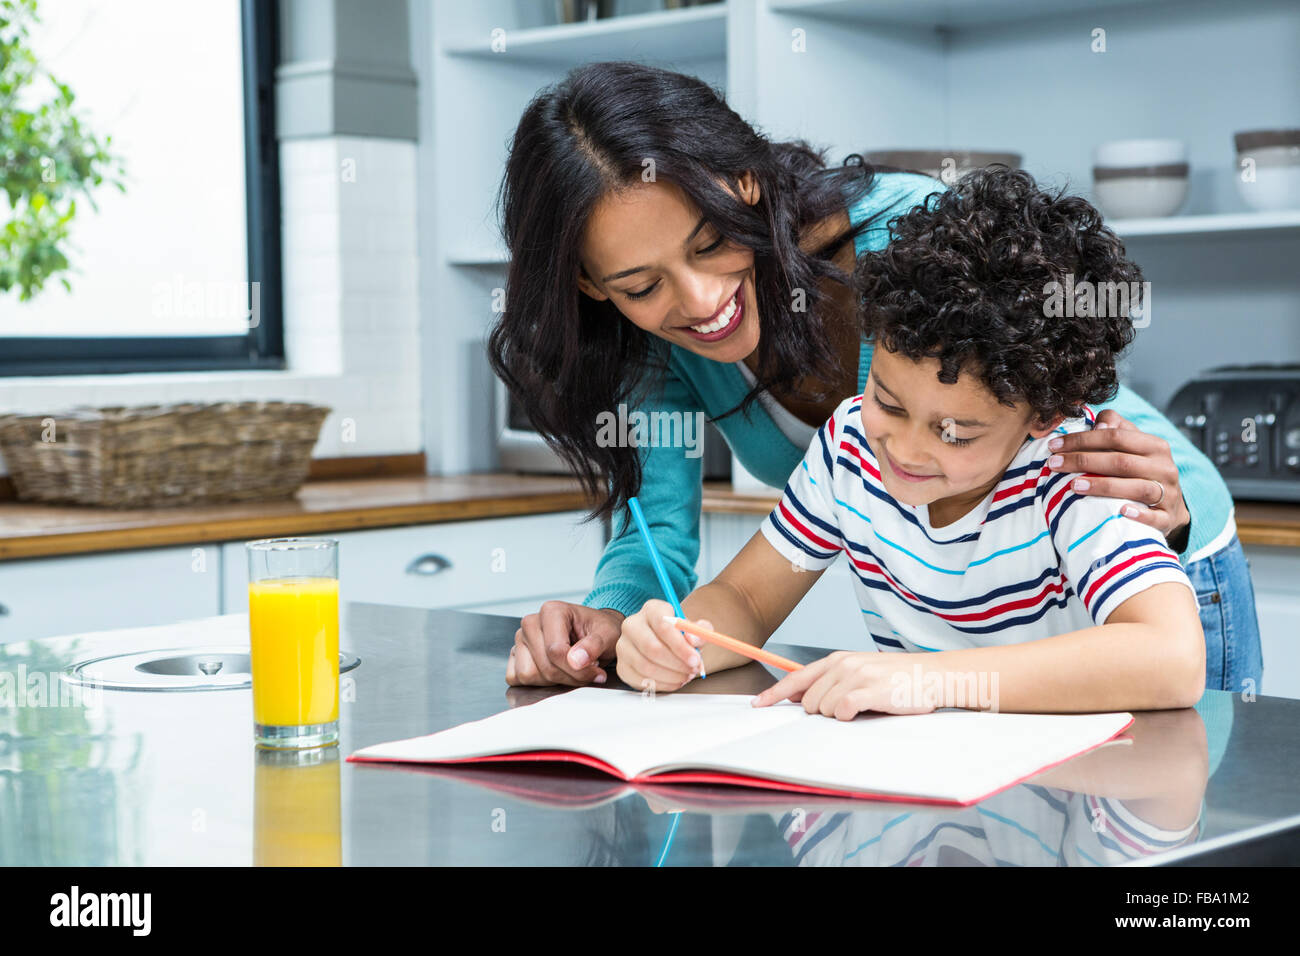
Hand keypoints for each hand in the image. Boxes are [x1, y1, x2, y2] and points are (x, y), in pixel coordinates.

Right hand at [505, 601, 621, 686]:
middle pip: (544, 666)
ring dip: (554, 680)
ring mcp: (520, 639)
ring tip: (571, 669)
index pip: (555, 650)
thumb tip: (576, 660)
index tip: (596, 672)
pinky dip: (537, 682)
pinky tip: (556, 671)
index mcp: (551, 611)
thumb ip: (594, 646)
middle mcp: (531, 623)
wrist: (595, 632)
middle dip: (569, 676)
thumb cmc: (599, 631)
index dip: (577, 669)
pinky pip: (517, 678)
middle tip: (587, 670)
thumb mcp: (608, 635)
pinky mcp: (515, 655)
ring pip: (529, 675)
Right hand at [614, 599, 706, 694]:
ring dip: (671, 676)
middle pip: (652, 647)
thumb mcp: (692, 629)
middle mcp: (632, 625)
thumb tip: (693, 640)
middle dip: (676, 663)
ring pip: (646, 666)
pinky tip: (674, 681)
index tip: (695, 659)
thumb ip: (699, 631)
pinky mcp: (622, 666)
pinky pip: (641, 680)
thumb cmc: (677, 635)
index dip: (680, 645)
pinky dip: (662, 684)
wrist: (659, 644)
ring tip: (686, 676)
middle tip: (692, 670)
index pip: (662, 624)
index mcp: (651, 609)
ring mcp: (623, 646)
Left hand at [752, 651, 937, 719]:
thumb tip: (798, 697)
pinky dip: (849, 716)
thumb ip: (830, 682)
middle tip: (849, 708)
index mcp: (837, 660)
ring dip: (840, 715)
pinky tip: (866, 710)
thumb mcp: (859, 671)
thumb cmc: (895, 678)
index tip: (757, 705)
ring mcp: (856, 676)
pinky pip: (843, 711)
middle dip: (822, 712)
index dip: (774, 693)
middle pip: (809, 701)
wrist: (933, 676)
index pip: (796, 677)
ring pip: (824, 709)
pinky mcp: (870, 691)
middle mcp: (843, 665)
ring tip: (864, 707)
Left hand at [1046, 409, 1189, 542]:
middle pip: (1122, 462)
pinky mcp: (1169, 518)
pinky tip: (1121, 512)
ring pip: (1138, 488)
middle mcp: (1164, 468)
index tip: (1054, 446)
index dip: (1083, 439)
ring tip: (1074, 485)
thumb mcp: (1133, 446)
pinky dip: (1140, 515)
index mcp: (1155, 446)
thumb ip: (1116, 428)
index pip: (1116, 437)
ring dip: (1104, 486)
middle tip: (1054, 464)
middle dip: (1084, 461)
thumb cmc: (1141, 470)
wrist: (1171, 506)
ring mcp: (1168, 494)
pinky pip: (1156, 518)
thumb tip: (1099, 424)